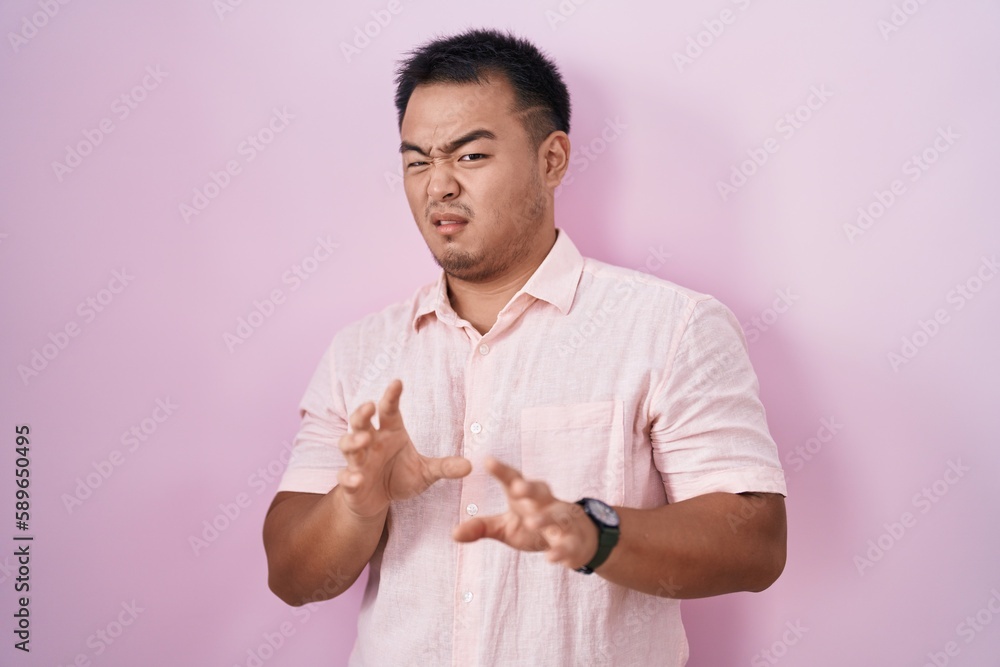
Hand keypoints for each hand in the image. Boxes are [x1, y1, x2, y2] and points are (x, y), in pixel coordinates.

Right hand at [337, 379, 470, 518]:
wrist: (377, 501)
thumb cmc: (400, 477)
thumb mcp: (425, 472)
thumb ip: (444, 467)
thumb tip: (471, 466)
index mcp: (390, 432)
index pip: (388, 410)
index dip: (391, 396)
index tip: (398, 382)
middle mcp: (371, 442)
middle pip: (360, 422)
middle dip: (361, 413)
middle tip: (369, 407)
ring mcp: (358, 461)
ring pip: (347, 445)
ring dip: (353, 441)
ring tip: (363, 440)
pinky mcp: (350, 482)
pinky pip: (345, 476)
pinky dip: (349, 477)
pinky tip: (357, 479)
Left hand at [452, 456, 598, 569]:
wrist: (577, 540)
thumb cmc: (534, 527)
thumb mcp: (506, 527)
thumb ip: (482, 527)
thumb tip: (453, 534)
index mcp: (527, 497)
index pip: (514, 480)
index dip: (501, 471)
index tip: (487, 461)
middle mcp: (546, 504)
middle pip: (539, 491)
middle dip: (529, 488)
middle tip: (517, 487)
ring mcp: (562, 522)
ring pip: (556, 517)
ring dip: (544, 518)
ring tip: (531, 522)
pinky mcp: (572, 543)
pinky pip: (568, 546)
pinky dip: (560, 551)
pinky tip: (552, 558)